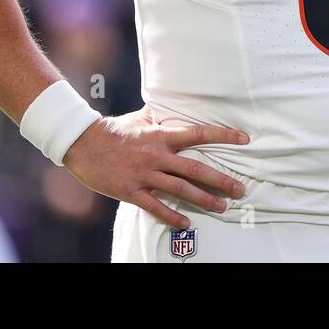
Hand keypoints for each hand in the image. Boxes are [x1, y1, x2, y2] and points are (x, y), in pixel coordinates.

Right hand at [63, 105, 249, 229]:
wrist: (83, 144)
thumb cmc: (114, 130)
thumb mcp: (140, 119)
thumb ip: (160, 116)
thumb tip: (174, 106)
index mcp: (161, 136)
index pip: (199, 134)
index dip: (223, 136)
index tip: (244, 140)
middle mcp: (157, 155)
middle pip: (196, 169)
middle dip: (221, 180)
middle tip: (241, 189)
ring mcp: (145, 175)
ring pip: (181, 189)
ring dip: (204, 199)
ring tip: (222, 207)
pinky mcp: (131, 191)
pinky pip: (155, 207)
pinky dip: (172, 216)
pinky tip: (186, 222)